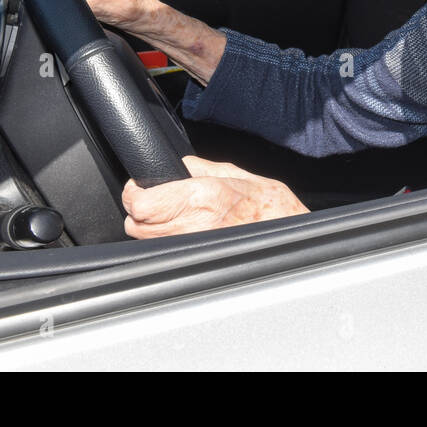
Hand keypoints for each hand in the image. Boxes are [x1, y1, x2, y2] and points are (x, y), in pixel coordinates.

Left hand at [122, 155, 309, 238]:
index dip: (136, 191)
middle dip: (142, 211)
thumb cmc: (272, 208)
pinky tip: (184, 232)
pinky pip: (164, 252)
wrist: (290, 237)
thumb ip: (202, 168)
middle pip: (136, 225)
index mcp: (202, 196)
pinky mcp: (195, 262)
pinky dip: (166, 242)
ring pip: (146, 242)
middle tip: (157, 201)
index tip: (142, 186)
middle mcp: (192, 226)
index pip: (141, 201)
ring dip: (151, 228)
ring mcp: (191, 248)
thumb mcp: (237, 173)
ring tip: (173, 216)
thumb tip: (179, 165)